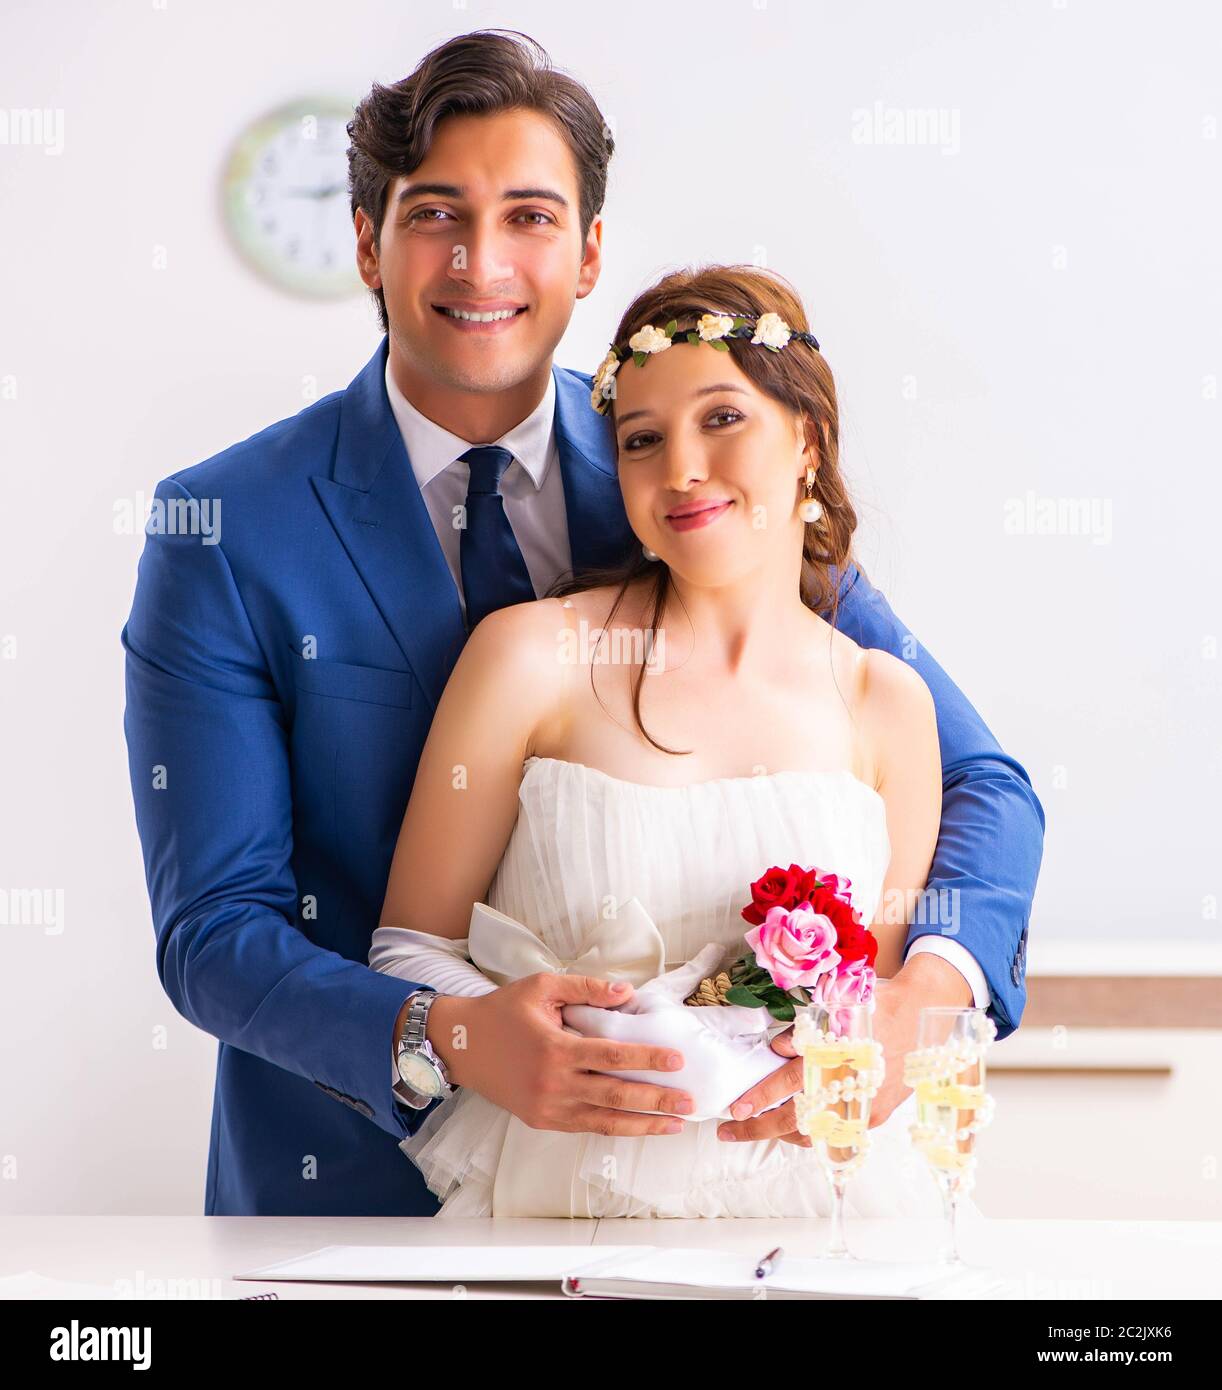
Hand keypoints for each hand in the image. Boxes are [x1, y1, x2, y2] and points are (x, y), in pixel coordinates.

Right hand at [426, 974, 694, 1137]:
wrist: (461, 1045)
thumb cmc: (503, 1011)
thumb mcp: (542, 987)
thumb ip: (586, 988)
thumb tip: (627, 992)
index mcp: (556, 1049)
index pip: (612, 1055)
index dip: (647, 1058)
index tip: (676, 1060)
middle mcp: (554, 1084)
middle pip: (616, 1095)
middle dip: (656, 1100)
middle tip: (689, 1101)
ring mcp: (548, 1108)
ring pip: (605, 1121)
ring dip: (643, 1124)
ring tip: (674, 1124)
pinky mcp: (542, 1121)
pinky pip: (586, 1127)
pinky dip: (615, 1127)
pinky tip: (639, 1125)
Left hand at [715, 954, 973, 1143]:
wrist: (922, 1015)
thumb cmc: (876, 1006)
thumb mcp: (837, 1008)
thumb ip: (804, 1032)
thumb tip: (777, 1048)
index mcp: (836, 1059)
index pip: (788, 1083)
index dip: (759, 1098)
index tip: (735, 1110)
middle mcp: (850, 1089)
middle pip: (796, 1120)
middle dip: (758, 1129)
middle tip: (730, 1131)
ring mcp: (865, 1108)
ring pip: (815, 1134)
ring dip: (783, 1134)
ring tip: (758, 1127)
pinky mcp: (877, 1116)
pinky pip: (838, 1134)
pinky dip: (813, 1133)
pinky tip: (796, 1128)